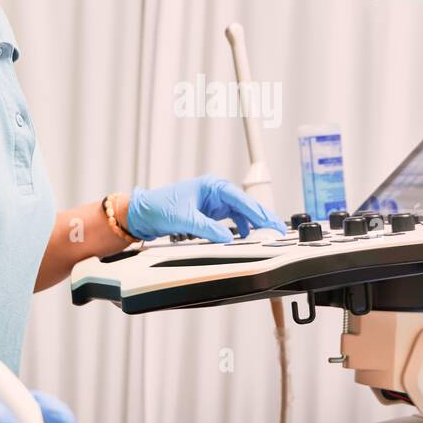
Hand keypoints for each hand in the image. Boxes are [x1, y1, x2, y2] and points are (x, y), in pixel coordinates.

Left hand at [125, 174, 287, 242]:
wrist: (144, 213)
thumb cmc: (159, 207)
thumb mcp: (185, 218)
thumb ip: (207, 228)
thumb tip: (227, 237)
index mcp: (211, 185)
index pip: (240, 198)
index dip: (257, 211)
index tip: (269, 222)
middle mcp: (215, 191)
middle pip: (245, 204)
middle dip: (261, 216)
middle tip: (277, 228)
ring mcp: (214, 202)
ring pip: (240, 212)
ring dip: (253, 222)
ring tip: (267, 233)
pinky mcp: (210, 212)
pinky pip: (231, 219)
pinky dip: (240, 227)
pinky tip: (244, 235)